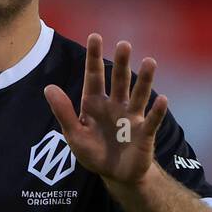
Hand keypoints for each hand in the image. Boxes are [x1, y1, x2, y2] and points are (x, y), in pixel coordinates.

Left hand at [43, 35, 167, 187]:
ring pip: (138, 95)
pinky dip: (157, 111)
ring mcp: (131, 117)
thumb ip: (63, 112)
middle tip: (124, 44)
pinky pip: (152, 120)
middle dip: (121, 63)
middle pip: (118, 81)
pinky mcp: (145, 133)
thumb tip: (48, 87)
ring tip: (149, 61)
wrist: (116, 175)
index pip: (93, 77)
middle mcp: (115, 105)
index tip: (94, 36)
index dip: (93, 58)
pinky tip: (162, 99)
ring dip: (144, 80)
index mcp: (95, 104)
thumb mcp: (74, 135)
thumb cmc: (94, 152)